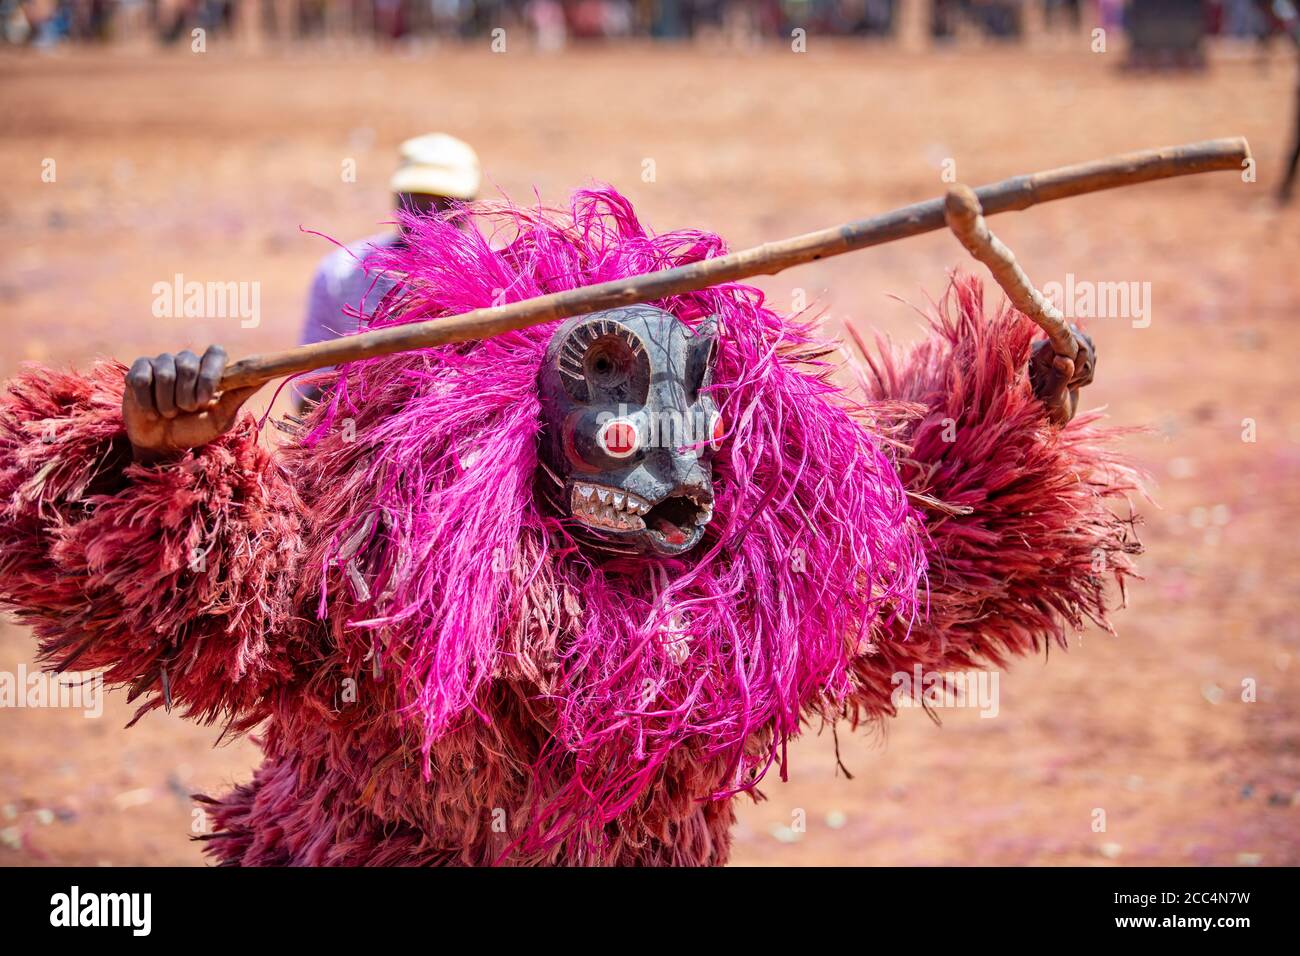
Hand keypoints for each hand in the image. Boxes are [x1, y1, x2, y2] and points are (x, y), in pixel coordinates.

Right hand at [122, 346, 258, 460]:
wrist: (161, 444)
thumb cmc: (194, 430)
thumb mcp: (219, 419)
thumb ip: (237, 396)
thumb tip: (264, 377)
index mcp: (209, 369)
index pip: (215, 353)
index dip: (209, 373)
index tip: (206, 399)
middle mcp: (187, 361)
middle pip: (188, 363)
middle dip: (186, 395)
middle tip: (186, 411)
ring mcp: (161, 363)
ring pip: (165, 373)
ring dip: (167, 403)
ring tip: (169, 413)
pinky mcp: (139, 370)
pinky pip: (141, 379)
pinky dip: (147, 402)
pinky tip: (151, 411)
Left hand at [1029, 327, 1094, 425]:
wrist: (1051, 418)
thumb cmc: (1047, 410)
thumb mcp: (1052, 396)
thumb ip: (1059, 377)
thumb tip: (1063, 358)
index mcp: (1039, 353)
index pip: (1062, 335)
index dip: (1074, 341)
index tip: (1069, 336)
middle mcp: (1048, 346)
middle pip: (1083, 343)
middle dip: (1083, 366)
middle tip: (1070, 384)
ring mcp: (1060, 349)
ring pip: (1090, 350)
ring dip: (1085, 372)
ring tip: (1070, 385)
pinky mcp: (1071, 355)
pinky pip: (1092, 358)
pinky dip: (1088, 374)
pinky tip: (1074, 383)